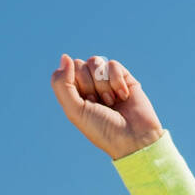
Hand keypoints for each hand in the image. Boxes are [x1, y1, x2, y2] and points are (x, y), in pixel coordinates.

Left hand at [50, 55, 164, 159]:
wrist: (133, 137)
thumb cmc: (102, 129)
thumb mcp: (75, 110)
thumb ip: (62, 84)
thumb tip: (65, 57)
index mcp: (75, 95)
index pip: (67, 71)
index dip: (75, 85)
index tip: (85, 103)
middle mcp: (89, 86)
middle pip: (80, 65)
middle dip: (89, 85)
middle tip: (98, 103)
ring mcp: (106, 81)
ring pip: (96, 62)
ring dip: (103, 85)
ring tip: (111, 102)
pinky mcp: (123, 77)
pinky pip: (113, 64)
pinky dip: (117, 81)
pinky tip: (123, 96)